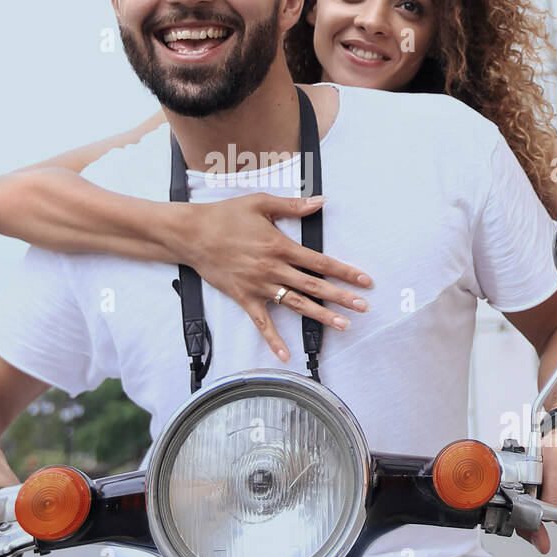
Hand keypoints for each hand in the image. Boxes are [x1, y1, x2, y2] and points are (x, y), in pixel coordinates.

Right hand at [184, 193, 372, 361]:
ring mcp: (259, 286)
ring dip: (321, 315)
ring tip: (343, 325)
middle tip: (363, 306)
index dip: (344, 271)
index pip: (320, 261)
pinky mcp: (244, 298)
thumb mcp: (260, 203)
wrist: (192, 234)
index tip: (363, 280)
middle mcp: (273, 269)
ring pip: (296, 304)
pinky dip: (273, 340)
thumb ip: (292, 206)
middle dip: (341, 296)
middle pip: (314, 286)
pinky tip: (287, 354)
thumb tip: (320, 202)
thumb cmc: (225, 216)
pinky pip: (262, 323)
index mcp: (280, 245)